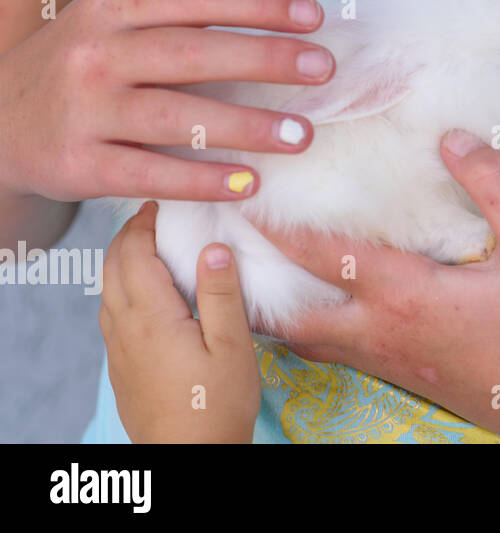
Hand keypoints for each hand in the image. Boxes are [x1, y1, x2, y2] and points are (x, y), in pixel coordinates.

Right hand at [0, 0, 334, 203]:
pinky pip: (147, 173)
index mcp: (112, 6)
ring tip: (302, 136)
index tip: (315, 16)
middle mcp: (95, 54)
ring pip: (174, 117)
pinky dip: (199, 180)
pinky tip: (250, 182)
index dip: (256, 4)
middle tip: (325, 69)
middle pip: (191, 53)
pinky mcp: (78, 165)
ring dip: (243, 127)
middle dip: (264, 59)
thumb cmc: (83, 53)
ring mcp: (84, 112)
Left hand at [100, 201, 261, 442]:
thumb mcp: (232, 345)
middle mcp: (125, 328)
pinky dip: (123, 286)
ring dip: (122, 260)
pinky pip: (112, 313)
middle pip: (112, 267)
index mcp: (151, 316)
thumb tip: (213, 246)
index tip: (162, 203)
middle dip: (128, 235)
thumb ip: (221, 293)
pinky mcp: (122, 366)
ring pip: (107, 290)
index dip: (144, 223)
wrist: (189, 457)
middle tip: (154, 215)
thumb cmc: (217, 403)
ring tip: (150, 245)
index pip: (134, 254)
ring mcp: (119, 349)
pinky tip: (148, 292)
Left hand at [258, 130, 499, 443]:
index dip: (279, 224)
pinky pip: (334, 351)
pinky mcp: (400, 375)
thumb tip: (454, 139)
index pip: (323, 256)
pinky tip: (315, 304)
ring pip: (305, 342)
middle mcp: (382, 333)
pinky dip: (308, 328)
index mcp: (407, 296)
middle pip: (289, 316)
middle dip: (251, 280)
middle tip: (226, 241)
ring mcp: (387, 360)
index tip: (246, 192)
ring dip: (274, 309)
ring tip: (253, 271)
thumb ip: (498, 186)